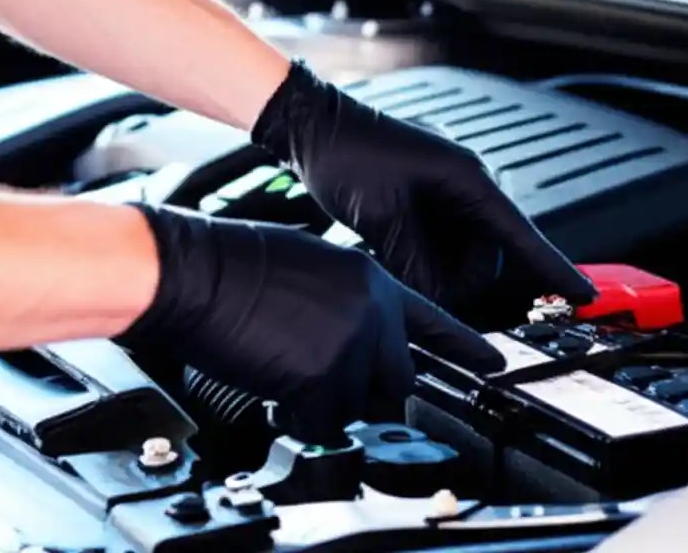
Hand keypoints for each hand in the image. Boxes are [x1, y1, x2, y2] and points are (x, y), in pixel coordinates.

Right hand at [121, 203, 502, 443]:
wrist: (194, 271)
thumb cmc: (234, 266)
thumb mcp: (311, 269)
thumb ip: (347, 305)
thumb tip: (352, 340)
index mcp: (372, 280)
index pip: (432, 320)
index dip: (464, 346)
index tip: (493, 363)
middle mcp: (374, 310)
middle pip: (398, 379)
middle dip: (364, 389)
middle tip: (323, 379)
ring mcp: (354, 342)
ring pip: (358, 404)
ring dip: (325, 402)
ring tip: (285, 369)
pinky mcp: (327, 373)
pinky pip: (323, 420)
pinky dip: (298, 415)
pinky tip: (274, 384)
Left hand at [251, 60, 595, 316]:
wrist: (313, 126)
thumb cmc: (346, 154)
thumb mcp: (380, 216)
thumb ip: (415, 261)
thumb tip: (438, 300)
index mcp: (466, 179)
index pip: (520, 234)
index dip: (553, 267)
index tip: (582, 294)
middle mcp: (465, 185)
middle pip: (486, 254)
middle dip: (459, 278)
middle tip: (415, 280)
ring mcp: (448, 193)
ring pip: (463, 253)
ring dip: (437, 268)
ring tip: (393, 254)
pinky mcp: (429, 201)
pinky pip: (442, 243)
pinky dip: (424, 256)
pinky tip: (394, 247)